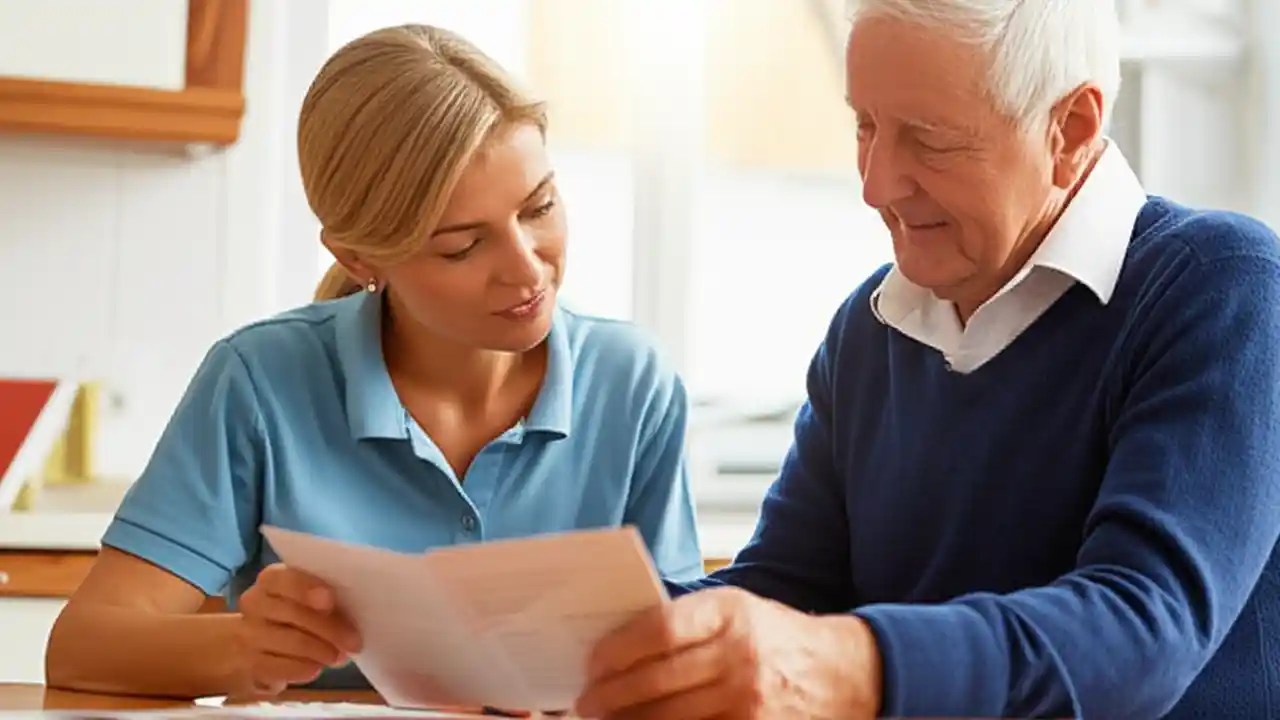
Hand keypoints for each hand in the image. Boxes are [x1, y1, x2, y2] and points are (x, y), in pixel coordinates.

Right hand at [233, 563, 361, 695]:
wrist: (260, 643)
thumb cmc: (299, 613)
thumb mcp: (311, 600)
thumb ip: (325, 600)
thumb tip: (350, 617)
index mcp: (271, 579)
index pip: (283, 578)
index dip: (305, 588)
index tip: (330, 600)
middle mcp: (254, 602)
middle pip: (291, 612)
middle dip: (328, 628)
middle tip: (353, 642)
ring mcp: (247, 633)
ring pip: (289, 641)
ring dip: (320, 651)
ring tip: (339, 656)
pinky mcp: (249, 663)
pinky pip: (280, 667)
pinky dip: (303, 668)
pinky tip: (316, 668)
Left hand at [574, 587, 881, 719]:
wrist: (843, 674)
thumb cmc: (774, 638)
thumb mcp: (736, 610)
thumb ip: (684, 621)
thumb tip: (616, 642)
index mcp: (731, 613)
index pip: (660, 631)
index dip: (617, 650)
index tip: (592, 663)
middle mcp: (741, 656)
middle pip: (657, 682)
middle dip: (610, 696)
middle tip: (586, 702)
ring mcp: (750, 702)